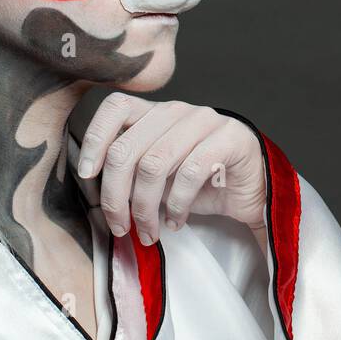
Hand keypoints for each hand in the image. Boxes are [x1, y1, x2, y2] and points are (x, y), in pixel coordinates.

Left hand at [76, 93, 267, 244]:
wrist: (254, 191)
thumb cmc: (201, 184)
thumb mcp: (158, 177)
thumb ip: (130, 172)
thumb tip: (92, 188)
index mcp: (155, 112)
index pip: (115, 107)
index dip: (95, 139)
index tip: (86, 175)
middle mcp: (177, 111)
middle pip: (127, 148)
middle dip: (115, 196)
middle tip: (119, 226)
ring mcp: (205, 121)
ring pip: (154, 163)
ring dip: (145, 208)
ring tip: (148, 232)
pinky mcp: (230, 138)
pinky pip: (190, 172)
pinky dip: (177, 205)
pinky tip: (176, 222)